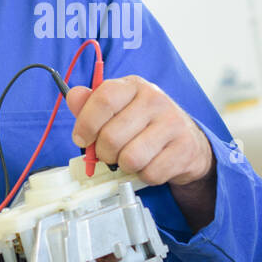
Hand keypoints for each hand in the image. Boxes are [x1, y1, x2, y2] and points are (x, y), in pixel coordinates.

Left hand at [65, 74, 213, 186]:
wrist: (187, 141)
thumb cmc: (145, 125)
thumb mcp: (118, 109)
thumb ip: (91, 104)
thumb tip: (73, 96)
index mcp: (134, 86)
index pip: (104, 100)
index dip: (86, 124)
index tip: (81, 139)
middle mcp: (155, 100)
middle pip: (111, 136)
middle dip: (103, 153)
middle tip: (109, 153)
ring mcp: (172, 123)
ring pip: (130, 158)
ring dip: (124, 166)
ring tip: (130, 158)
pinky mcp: (184, 149)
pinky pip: (150, 173)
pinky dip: (144, 175)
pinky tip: (149, 164)